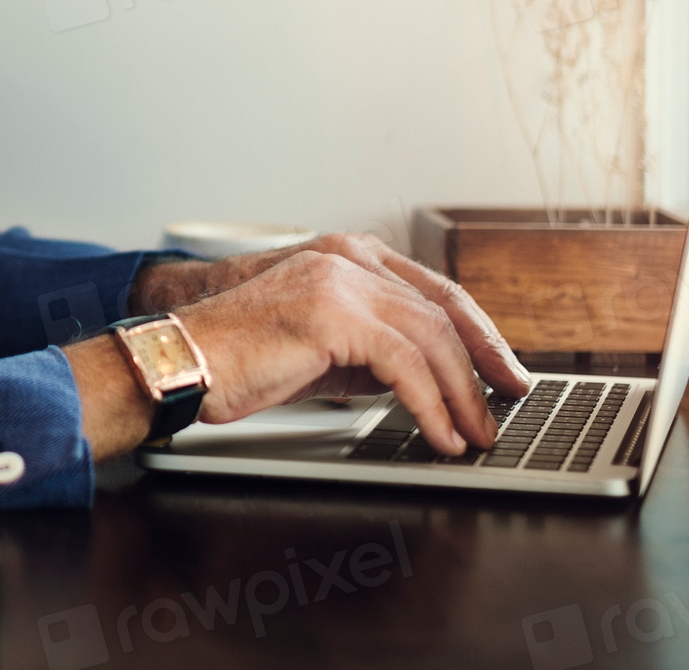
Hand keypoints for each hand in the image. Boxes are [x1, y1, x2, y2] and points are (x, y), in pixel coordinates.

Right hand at [133, 233, 531, 407]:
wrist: (181, 361)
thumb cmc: (236, 358)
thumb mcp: (318, 348)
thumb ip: (366, 350)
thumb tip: (417, 381)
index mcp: (346, 257)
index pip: (432, 290)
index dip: (475, 332)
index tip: (500, 368)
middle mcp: (348, 259)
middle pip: (442, 308)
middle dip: (484, 361)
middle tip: (507, 402)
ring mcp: (339, 281)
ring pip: (430, 336)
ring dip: (462, 392)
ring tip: (476, 432)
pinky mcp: (330, 315)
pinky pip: (403, 363)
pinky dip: (430, 403)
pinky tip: (439, 432)